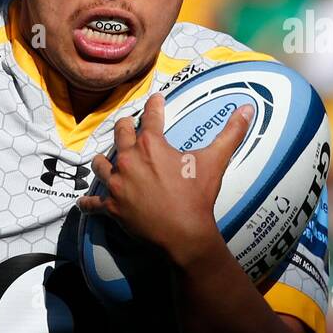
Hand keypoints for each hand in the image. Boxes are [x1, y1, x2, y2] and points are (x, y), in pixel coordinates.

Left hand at [77, 93, 252, 267]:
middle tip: (128, 124)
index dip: (155, 105)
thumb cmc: (197, 196)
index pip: (152, 116)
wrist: (184, 233)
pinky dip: (88, 203)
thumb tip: (248, 108)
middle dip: (125, 127)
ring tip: (105, 161)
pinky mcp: (111, 207)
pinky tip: (84, 203)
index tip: (155, 99)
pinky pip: (92, 204)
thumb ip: (231, 133)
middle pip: (120, 134)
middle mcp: (128, 160)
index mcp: (151, 145)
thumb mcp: (215, 161)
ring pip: (100, 165)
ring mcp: (116, 184)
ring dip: (103, 161)